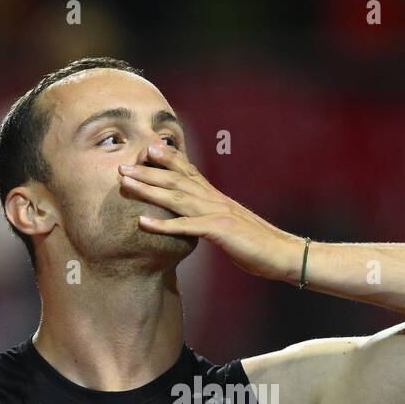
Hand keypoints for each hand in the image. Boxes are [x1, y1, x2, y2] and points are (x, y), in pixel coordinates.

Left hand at [118, 144, 304, 282]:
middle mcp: (214, 199)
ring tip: (125, 183)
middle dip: (147, 171)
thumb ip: (212, 219)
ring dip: (148, 189)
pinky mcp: (219, 230)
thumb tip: (198, 220)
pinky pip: (186, 226)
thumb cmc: (257, 244)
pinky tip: (142, 223)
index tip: (146, 150)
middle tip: (121, 165)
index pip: (188, 172)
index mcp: (217, 197)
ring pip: (176, 196)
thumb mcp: (231, 226)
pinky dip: (163, 224)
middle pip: (176, 179)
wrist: (283, 253)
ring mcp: (217, 213)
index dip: (167, 159)